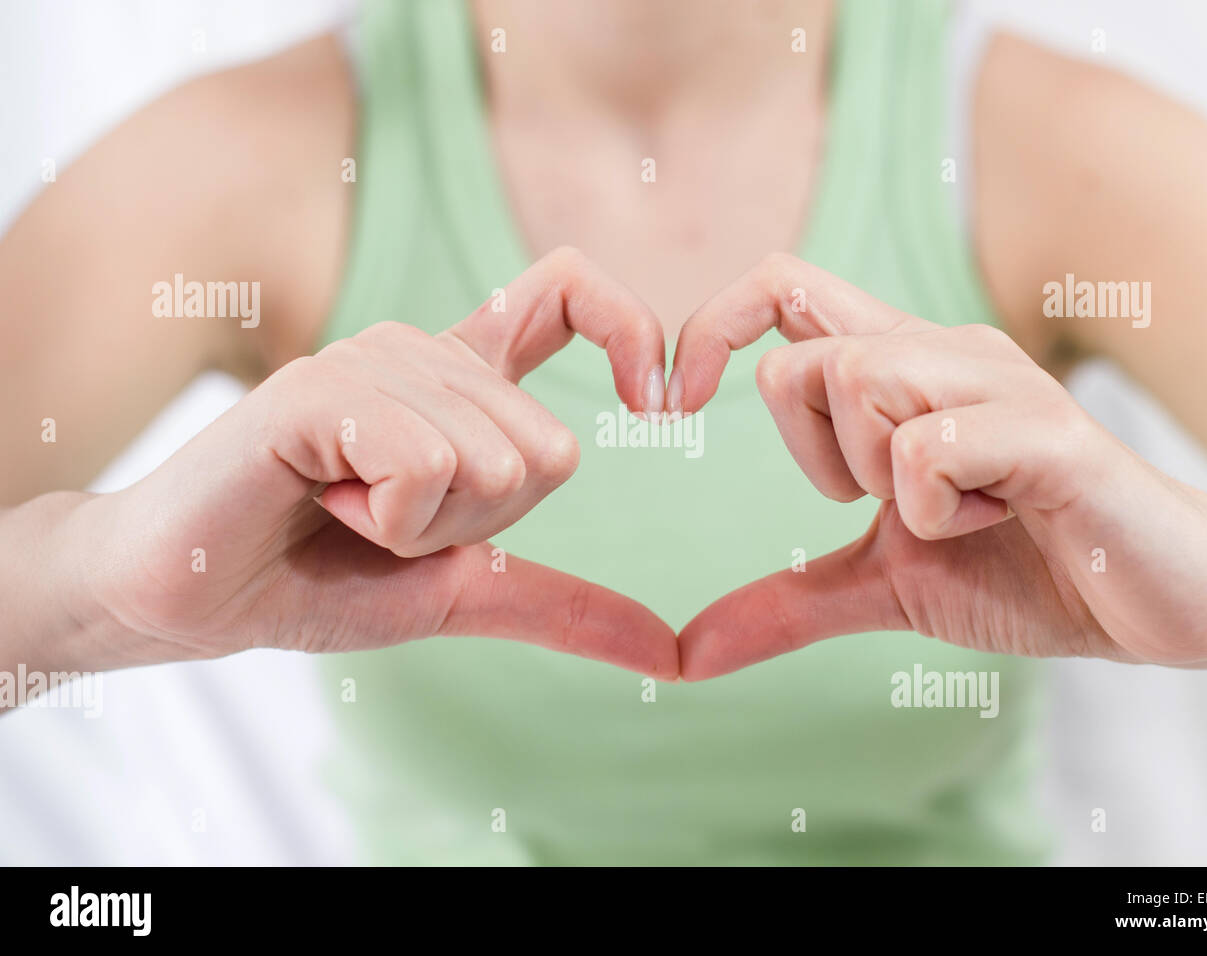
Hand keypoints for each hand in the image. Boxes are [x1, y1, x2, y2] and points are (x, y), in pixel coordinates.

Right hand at [67, 248, 677, 676]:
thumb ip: (559, 605)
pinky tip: (317, 501)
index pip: (569, 293)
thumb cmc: (315, 579)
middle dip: (478, 525)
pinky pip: (426, 467)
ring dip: (420, 530)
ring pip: (493, 463)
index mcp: (461, 383)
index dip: (628, 329)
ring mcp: (372, 360)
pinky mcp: (320, 388)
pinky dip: (385, 521)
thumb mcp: (462, 592)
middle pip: (551, 449)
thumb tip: (670, 656)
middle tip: (383, 521)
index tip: (654, 405)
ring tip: (341, 511)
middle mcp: (425, 354)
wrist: (191, 597)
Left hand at [673, 254, 1206, 680]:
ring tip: (961, 511)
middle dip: (821, 459)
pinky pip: (931, 446)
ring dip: (885, 481)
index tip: (674, 406)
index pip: (781, 285)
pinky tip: (998, 519)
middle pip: (807, 358)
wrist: (1159, 601)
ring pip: (862, 380)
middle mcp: (944, 352)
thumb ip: (787, 602)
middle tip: (896, 505)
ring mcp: (998, 383)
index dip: (712, 328)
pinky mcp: (1047, 433)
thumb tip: (685, 652)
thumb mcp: (883, 587)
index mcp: (900, 370)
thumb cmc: (1028, 569)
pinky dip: (939, 509)